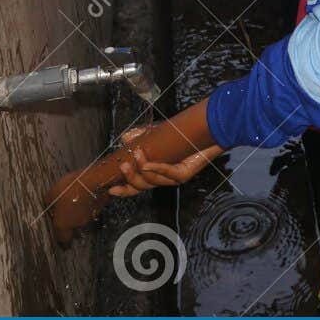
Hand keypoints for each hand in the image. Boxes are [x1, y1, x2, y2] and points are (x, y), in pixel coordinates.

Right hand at [106, 127, 223, 195]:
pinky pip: (168, 174)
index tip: (111, 189)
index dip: (124, 189)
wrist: (208, 129)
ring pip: (153, 181)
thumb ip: (141, 135)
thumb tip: (124, 138)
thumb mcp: (157, 132)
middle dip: (130, 179)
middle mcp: (164, 177)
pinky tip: (148, 164)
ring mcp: (174, 177)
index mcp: (156, 171)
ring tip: (136, 155)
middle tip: (123, 166)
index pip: (138, 185)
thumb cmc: (182, 132)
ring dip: (142, 170)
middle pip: (143, 186)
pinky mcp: (184, 174)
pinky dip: (156, 168)